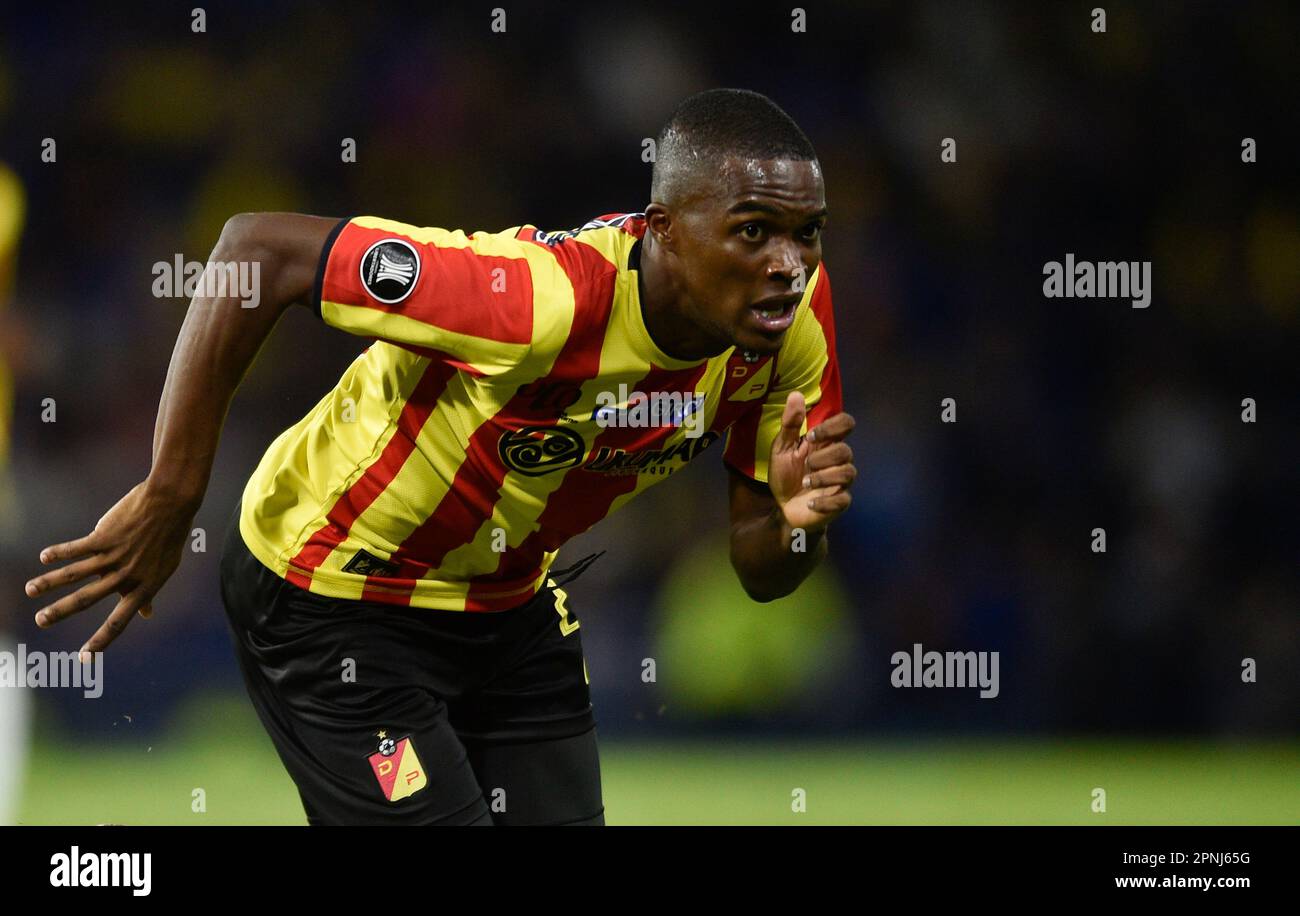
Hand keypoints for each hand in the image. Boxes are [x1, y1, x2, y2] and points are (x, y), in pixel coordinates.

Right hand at [25, 480, 196, 658]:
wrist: (171, 504)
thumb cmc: (168, 537)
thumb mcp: (164, 568)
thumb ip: (149, 592)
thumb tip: (147, 614)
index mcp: (144, 587)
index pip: (119, 622)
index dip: (101, 642)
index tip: (83, 659)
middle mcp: (127, 575)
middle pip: (87, 599)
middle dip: (60, 611)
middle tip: (40, 621)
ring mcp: (114, 556)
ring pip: (74, 574)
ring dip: (49, 583)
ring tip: (30, 590)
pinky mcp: (104, 537)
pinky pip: (75, 549)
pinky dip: (58, 553)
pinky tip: (44, 558)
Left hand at [768, 391, 855, 533]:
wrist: (783, 509)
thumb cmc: (786, 475)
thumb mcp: (781, 449)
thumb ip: (790, 424)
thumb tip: (796, 394)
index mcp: (825, 443)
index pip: (845, 423)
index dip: (833, 426)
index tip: (811, 436)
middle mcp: (836, 461)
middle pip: (846, 450)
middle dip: (824, 456)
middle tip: (807, 464)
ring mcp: (839, 482)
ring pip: (848, 473)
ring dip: (824, 477)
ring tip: (806, 482)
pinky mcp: (839, 503)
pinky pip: (843, 499)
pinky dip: (825, 501)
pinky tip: (810, 501)